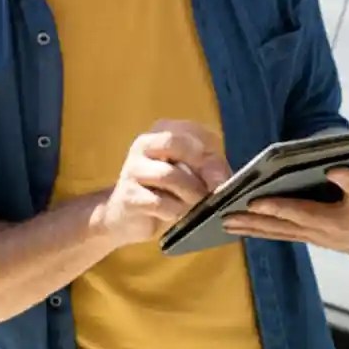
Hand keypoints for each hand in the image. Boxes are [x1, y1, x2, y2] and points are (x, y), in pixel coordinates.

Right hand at [94, 120, 231, 248]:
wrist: (124, 217)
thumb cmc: (163, 192)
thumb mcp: (189, 174)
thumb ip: (208, 169)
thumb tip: (223, 179)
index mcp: (161, 131)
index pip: (192, 131)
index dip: (212, 152)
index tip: (223, 176)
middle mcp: (144, 144)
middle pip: (176, 143)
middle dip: (202, 166)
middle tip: (215, 188)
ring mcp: (133, 169)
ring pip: (169, 175)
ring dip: (190, 193)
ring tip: (196, 205)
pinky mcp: (128, 195)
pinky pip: (159, 202)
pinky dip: (174, 210)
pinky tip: (175, 215)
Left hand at [222, 147, 348, 255]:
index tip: (336, 168)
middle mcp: (338, 222)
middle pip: (307, 216)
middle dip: (279, 210)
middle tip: (254, 202)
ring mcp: (317, 232)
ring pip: (283, 228)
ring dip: (255, 224)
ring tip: (228, 217)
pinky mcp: (302, 233)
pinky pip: (275, 233)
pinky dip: (253, 230)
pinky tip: (229, 225)